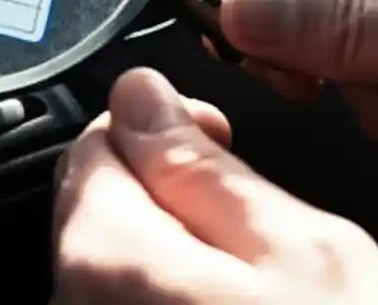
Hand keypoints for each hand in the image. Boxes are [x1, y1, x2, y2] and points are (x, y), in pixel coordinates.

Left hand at [53, 68, 377, 303]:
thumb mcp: (304, 249)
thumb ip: (205, 165)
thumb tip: (138, 94)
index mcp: (107, 255)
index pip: (93, 140)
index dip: (167, 127)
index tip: (223, 144)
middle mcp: (73, 301)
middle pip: (98, 202)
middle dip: (171, 190)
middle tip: (254, 219)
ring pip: (117, 259)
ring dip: (176, 247)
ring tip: (257, 281)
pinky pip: (126, 302)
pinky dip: (172, 292)